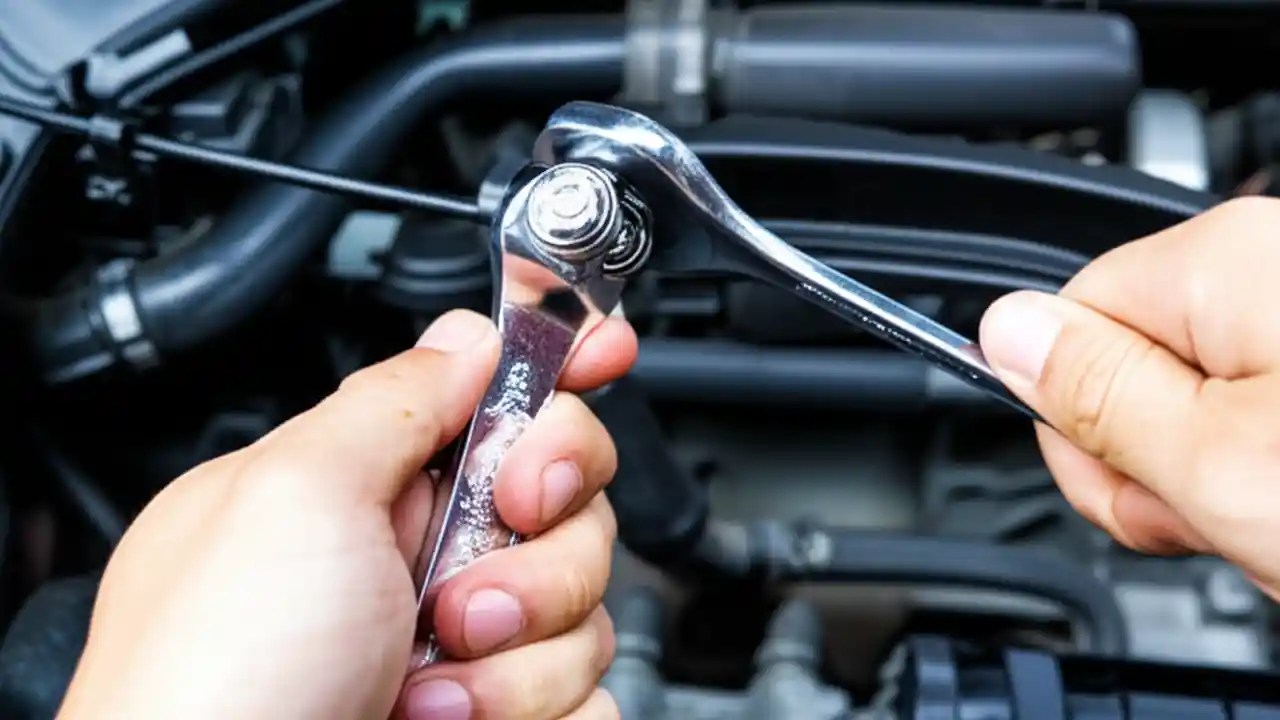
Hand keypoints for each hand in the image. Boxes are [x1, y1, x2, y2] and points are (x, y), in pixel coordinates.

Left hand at [56, 309, 637, 719]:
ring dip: (519, 653)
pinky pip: (590, 693)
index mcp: (366, 485)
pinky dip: (535, 712)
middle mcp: (419, 560)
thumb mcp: (291, 497)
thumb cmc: (211, 682)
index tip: (607, 354)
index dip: (561, 368)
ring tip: (421, 686)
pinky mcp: (498, 718)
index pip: (490, 396)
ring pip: (586, 604)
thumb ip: (391, 401)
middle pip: (565, 497)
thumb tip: (467, 339)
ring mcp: (462, 648)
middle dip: (542, 542)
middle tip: (462, 587)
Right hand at [979, 196, 1279, 597]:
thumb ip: (1092, 392)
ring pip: (1199, 406)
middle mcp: (1270, 266)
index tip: (1137, 486)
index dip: (1080, 424)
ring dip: (1223, 484)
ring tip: (1278, 527)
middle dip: (1155, 463)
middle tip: (1224, 517)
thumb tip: (1001, 331)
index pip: (1064, 325)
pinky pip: (1261, 413)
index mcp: (1223, 261)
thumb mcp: (1218, 461)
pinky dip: (1271, 475)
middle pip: (1128, 367)